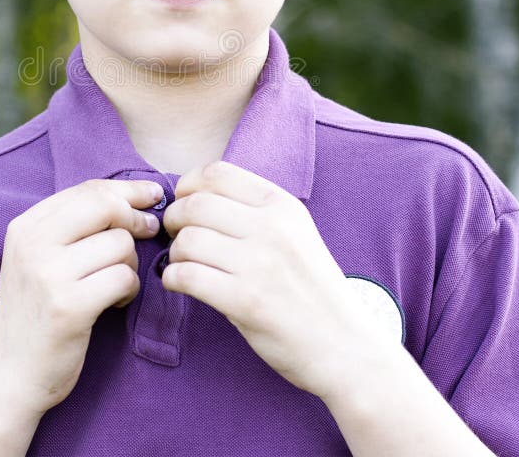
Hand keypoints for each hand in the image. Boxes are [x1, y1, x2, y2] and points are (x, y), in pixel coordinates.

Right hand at [0, 179, 161, 418]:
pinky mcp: (69, 307)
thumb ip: (75, 225)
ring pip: (121, 244)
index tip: (152, 196)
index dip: (127, 190)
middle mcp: (33, 244)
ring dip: (131, 264)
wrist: (8, 374)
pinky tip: (114, 302)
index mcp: (26, 227)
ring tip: (115, 283)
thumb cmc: (36, 311)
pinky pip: (124, 278)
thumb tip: (136, 197)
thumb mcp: (39, 258)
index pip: (88, 189)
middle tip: (149, 231)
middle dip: (135, 218)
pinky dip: (129, 289)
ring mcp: (49, 275)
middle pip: (106, 206)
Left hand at [161, 161, 397, 400]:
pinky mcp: (246, 301)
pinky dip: (172, 279)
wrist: (346, 346)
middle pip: (195, 204)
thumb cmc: (312, 290)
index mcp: (282, 206)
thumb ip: (255, 211)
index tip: (184, 204)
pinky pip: (187, 276)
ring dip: (174, 253)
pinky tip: (179, 284)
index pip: (217, 173)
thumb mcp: (295, 233)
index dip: (188, 186)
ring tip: (181, 264)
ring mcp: (259, 264)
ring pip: (187, 240)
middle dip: (174, 219)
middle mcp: (272, 228)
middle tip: (174, 236)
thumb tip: (196, 197)